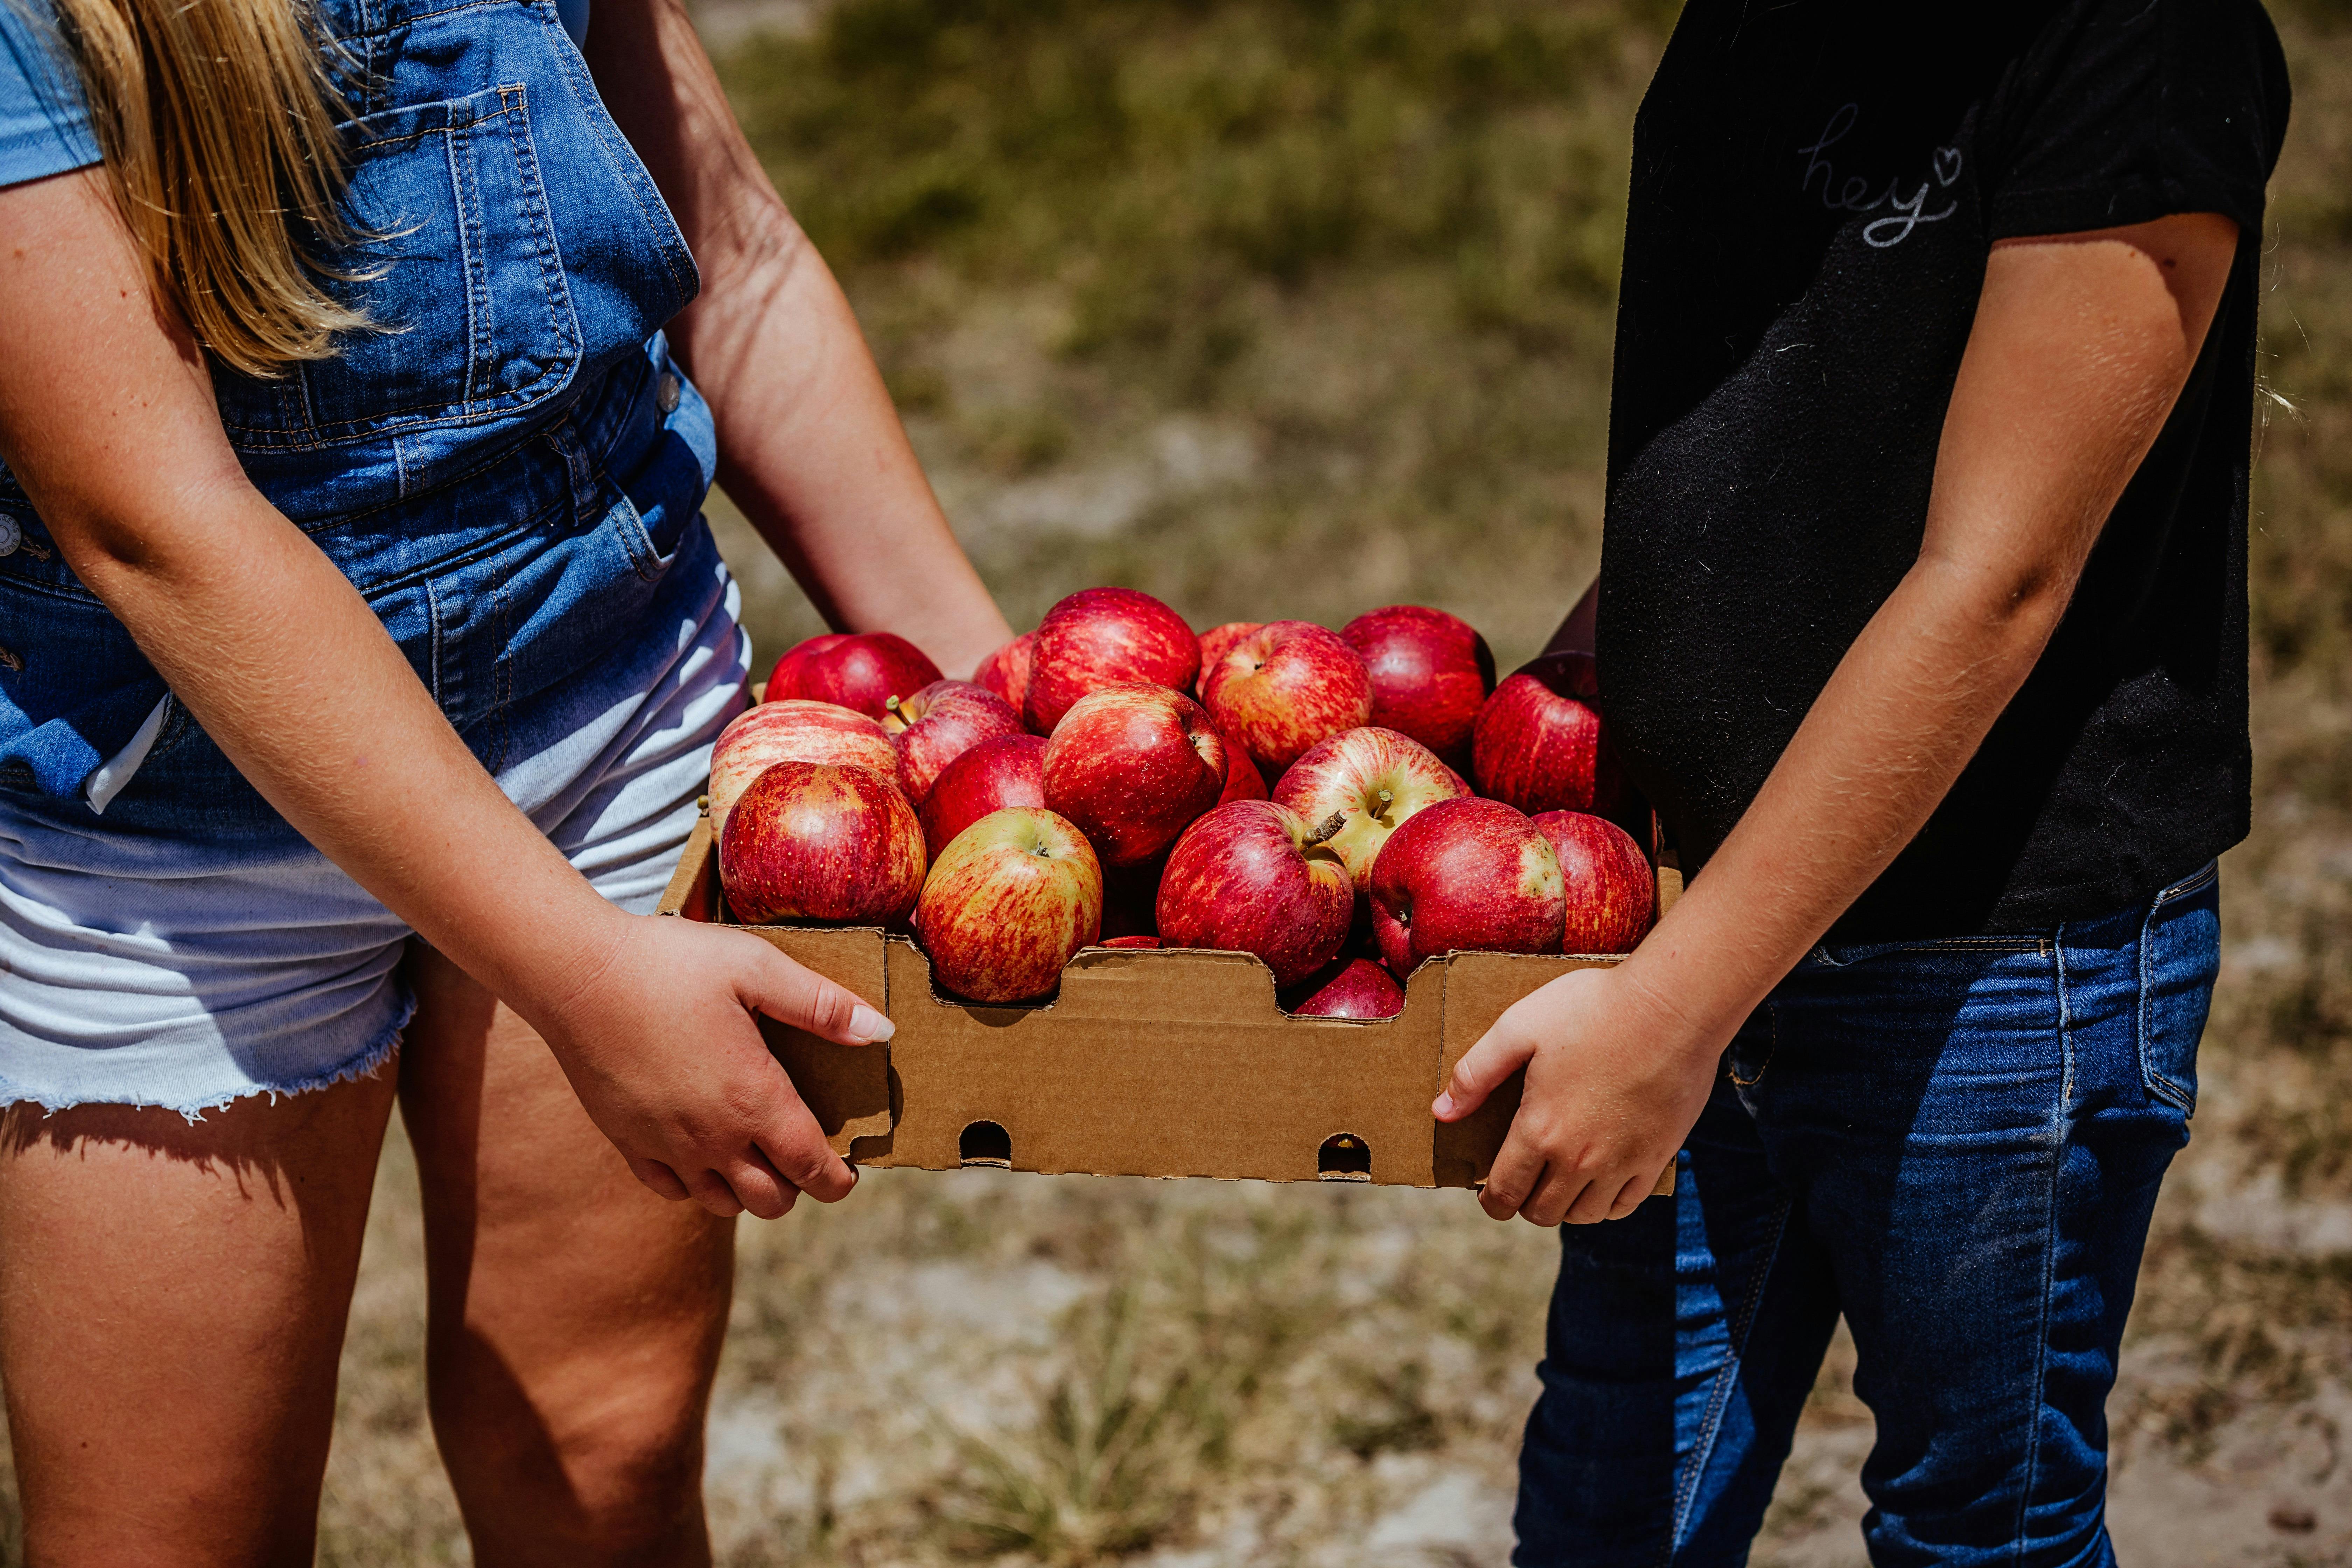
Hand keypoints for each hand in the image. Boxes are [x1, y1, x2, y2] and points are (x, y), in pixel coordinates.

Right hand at [521, 909, 893, 1219]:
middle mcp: (712, 1137)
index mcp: (753, 1100)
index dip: (839, 1180)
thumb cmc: (671, 963)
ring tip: (756, 1153)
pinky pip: (671, 1189)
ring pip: (722, 1203)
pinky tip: (702, 1150)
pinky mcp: (627, 1141)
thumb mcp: (756, 967)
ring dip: (748, 1189)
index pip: (812, 1168)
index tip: (849, 1170)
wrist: (576, 973)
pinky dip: (695, 1183)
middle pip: (771, 1201)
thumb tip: (882, 1030)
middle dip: (798, 1187)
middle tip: (803, 1153)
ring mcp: (666, 1145)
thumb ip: (821, 1004)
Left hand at [1432, 964, 1721, 1225]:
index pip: (1504, 1192)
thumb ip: (1476, 1073)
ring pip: (1585, 1215)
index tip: (1488, 1195)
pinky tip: (1601, 1183)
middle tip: (1522, 1184)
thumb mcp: (1519, 1027)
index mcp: (1540, 1130)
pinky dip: (1608, 1204)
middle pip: (1543, 1212)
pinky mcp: (1658, 1155)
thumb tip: (1441, 1111)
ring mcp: (1623, 1162)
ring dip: (1565, 1207)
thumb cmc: (1592, 1009)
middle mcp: (1580, 1158)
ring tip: (1559, 1184)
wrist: (1672, 1006)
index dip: (1490, 1201)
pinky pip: (1627, 1204)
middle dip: (1524, 1205)